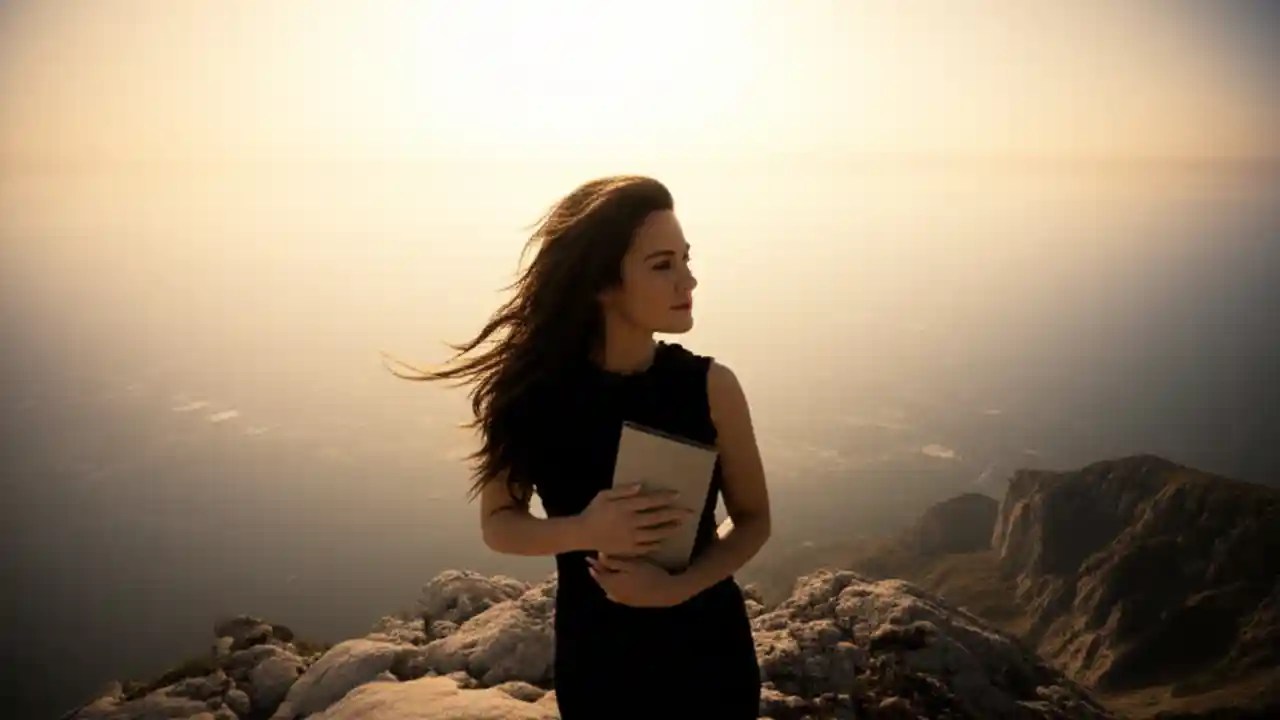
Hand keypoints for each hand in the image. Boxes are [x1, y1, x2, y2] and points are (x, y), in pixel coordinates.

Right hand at [579, 483, 695, 555]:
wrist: (582, 534)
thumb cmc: (594, 511)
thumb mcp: (604, 495)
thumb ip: (622, 490)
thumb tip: (641, 486)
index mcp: (625, 508)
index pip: (649, 501)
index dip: (664, 498)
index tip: (677, 494)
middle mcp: (631, 523)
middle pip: (657, 518)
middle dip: (674, 514)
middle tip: (689, 512)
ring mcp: (631, 538)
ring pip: (655, 533)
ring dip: (670, 528)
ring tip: (681, 525)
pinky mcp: (629, 549)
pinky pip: (647, 547)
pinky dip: (658, 542)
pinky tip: (665, 539)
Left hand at [586, 553, 687, 607]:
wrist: (667, 592)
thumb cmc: (650, 574)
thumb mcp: (632, 564)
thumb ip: (615, 561)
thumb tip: (600, 556)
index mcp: (613, 583)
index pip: (598, 573)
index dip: (594, 565)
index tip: (589, 557)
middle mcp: (615, 593)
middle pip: (602, 583)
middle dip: (597, 573)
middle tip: (593, 564)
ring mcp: (623, 600)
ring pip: (608, 590)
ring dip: (604, 582)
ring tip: (602, 574)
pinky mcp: (631, 603)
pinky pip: (616, 597)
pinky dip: (612, 591)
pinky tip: (611, 590)